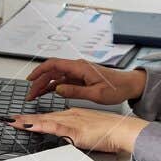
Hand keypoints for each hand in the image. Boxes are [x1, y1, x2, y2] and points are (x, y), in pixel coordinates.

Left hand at [5, 109, 149, 153]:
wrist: (121, 130)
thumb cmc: (109, 131)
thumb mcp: (87, 131)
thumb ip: (75, 133)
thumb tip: (66, 139)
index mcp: (71, 116)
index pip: (46, 117)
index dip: (30, 118)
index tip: (16, 119)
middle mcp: (68, 116)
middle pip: (41, 117)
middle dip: (22, 119)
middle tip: (6, 119)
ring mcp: (71, 122)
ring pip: (44, 120)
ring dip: (26, 121)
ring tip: (11, 122)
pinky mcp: (75, 130)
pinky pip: (54, 127)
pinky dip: (40, 126)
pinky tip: (30, 126)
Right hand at [25, 58, 145, 104]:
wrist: (130, 85)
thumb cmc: (117, 87)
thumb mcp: (96, 94)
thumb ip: (75, 92)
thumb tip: (58, 89)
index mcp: (80, 67)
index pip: (54, 64)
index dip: (39, 71)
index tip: (30, 79)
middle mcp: (77, 67)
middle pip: (52, 71)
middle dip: (39, 81)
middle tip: (30, 94)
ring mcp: (78, 72)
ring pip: (56, 76)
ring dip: (44, 85)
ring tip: (35, 96)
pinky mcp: (80, 78)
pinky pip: (63, 81)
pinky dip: (53, 87)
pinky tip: (46, 93)